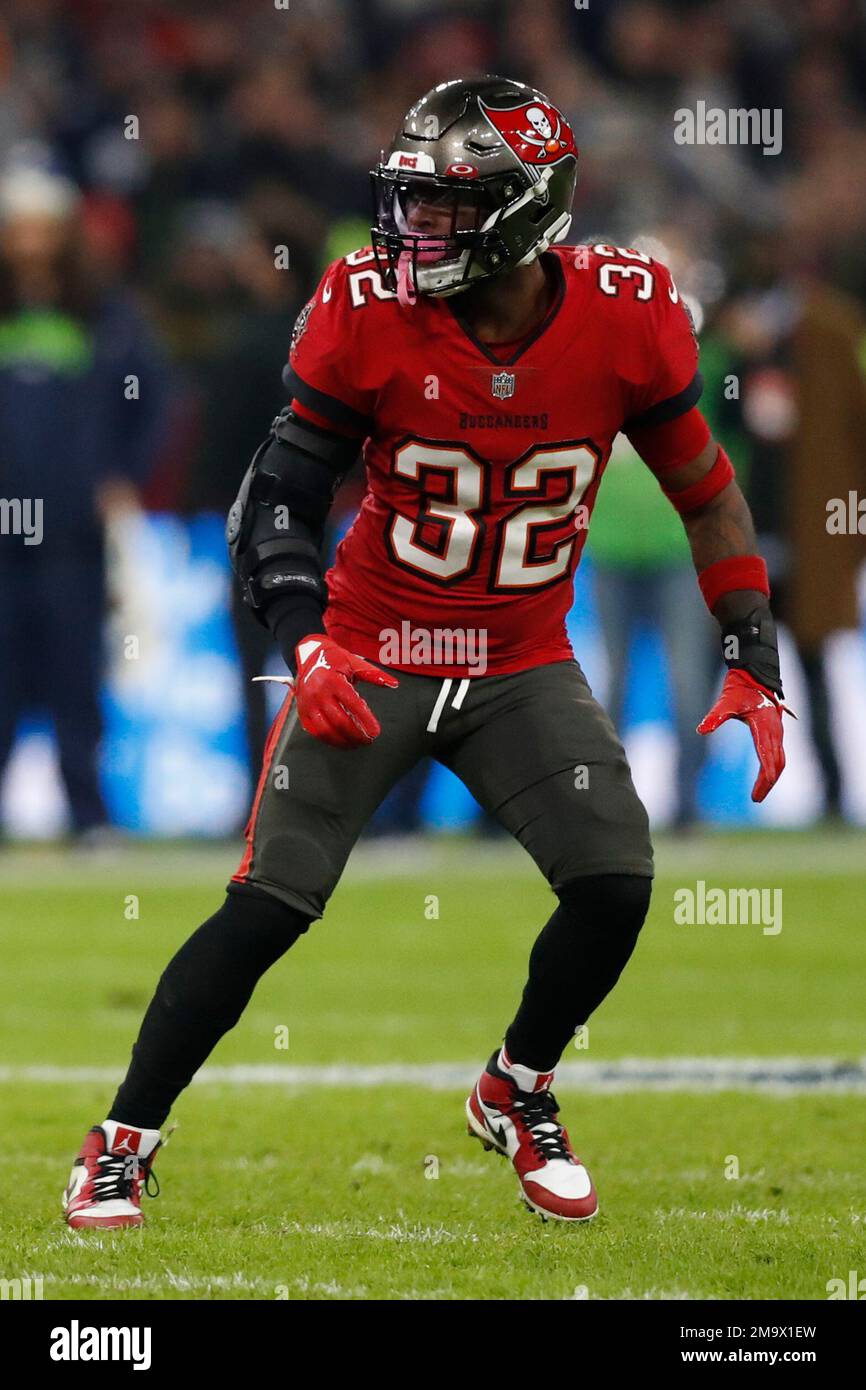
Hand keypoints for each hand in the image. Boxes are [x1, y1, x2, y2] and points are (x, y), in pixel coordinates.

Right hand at [291, 633, 397, 748]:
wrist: (309, 656)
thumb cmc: (335, 660)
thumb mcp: (355, 663)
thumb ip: (374, 675)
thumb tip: (394, 684)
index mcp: (334, 681)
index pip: (353, 705)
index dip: (365, 720)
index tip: (375, 731)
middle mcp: (319, 694)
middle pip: (340, 721)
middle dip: (356, 734)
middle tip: (368, 740)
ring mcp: (308, 704)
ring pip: (326, 730)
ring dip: (342, 741)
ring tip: (355, 744)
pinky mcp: (302, 712)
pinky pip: (315, 732)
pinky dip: (329, 740)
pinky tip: (341, 741)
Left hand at [697, 668, 793, 802]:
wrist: (754, 673)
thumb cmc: (740, 688)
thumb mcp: (725, 702)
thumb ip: (715, 717)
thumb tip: (700, 730)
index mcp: (765, 728)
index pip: (768, 760)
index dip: (763, 780)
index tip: (756, 796)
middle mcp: (775, 731)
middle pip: (778, 764)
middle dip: (768, 783)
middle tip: (756, 798)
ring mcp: (778, 731)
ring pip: (780, 759)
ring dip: (772, 776)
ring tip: (760, 791)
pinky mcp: (776, 730)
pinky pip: (779, 753)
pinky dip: (773, 767)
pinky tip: (765, 775)